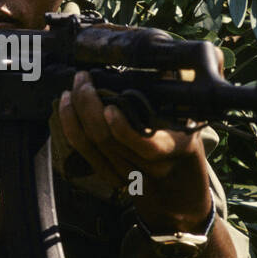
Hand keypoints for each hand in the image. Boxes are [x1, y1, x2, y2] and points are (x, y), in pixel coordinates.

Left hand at [57, 71, 212, 227]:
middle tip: (83, 79)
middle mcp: (146, 166)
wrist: (178, 189)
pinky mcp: (109, 176)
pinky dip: (70, 127)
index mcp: (171, 150)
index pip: (144, 146)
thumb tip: (165, 68)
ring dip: (74, 114)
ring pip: (90, 146)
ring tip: (71, 88)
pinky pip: (83, 152)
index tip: (110, 107)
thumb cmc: (185, 145)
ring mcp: (124, 174)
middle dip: (88, 106)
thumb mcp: (190, 121)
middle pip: (107, 140)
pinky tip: (66, 106)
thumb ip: (177, 96)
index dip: (123, 129)